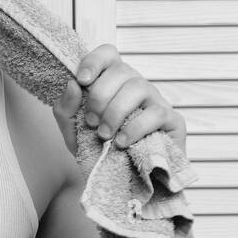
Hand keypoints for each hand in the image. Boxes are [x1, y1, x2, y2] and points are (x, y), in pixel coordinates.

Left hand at [51, 44, 187, 158]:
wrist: (118, 184)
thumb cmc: (96, 151)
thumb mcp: (71, 131)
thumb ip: (65, 108)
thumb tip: (72, 84)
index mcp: (112, 82)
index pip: (108, 54)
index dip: (94, 61)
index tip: (82, 81)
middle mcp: (136, 86)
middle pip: (122, 71)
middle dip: (100, 97)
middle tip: (90, 122)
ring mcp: (156, 101)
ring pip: (139, 87)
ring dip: (115, 112)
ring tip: (103, 135)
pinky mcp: (173, 120)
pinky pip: (156, 113)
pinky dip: (135, 128)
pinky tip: (122, 143)